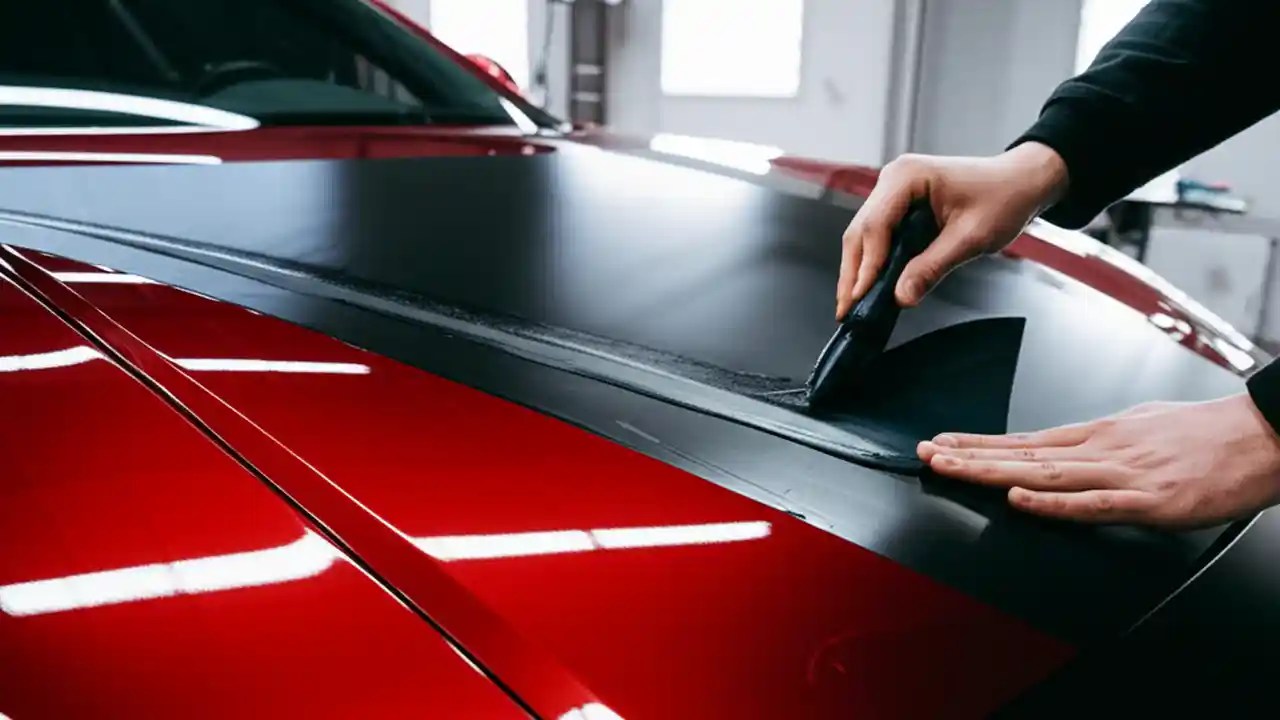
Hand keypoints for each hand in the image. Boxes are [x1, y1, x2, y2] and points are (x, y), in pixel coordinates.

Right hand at [836, 142, 1068, 318]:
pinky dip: (872, 261)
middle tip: (847, 310)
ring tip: (853, 303)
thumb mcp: (971, 237)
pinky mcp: (899, 204)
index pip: (875, 226)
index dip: (866, 265)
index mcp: (907, 176)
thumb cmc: (1004, 197)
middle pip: (860, 231)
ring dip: (858, 269)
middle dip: (852, 273)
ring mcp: (893, 190)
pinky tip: (869, 285)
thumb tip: (900, 296)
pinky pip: (877, 235)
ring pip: (863, 235)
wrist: (1021, 182)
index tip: (859, 297)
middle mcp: (893, 179)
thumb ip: (933, 266)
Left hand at [917, 394, 1279, 528]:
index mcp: (1098, 434)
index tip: (941, 442)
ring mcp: (1121, 473)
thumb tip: (1067, 450)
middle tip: (924, 452)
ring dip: (989, 470)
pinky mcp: (1148, 499)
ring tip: (948, 467)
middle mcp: (1100, 449)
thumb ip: (1101, 443)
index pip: (1024, 439)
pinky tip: (1019, 498)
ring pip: (1041, 472)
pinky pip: (1091, 502)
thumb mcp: (1140, 427)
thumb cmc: (1206, 433)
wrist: (1263, 435)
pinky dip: (1052, 501)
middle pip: (1021, 452)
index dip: (979, 443)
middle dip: (968, 454)